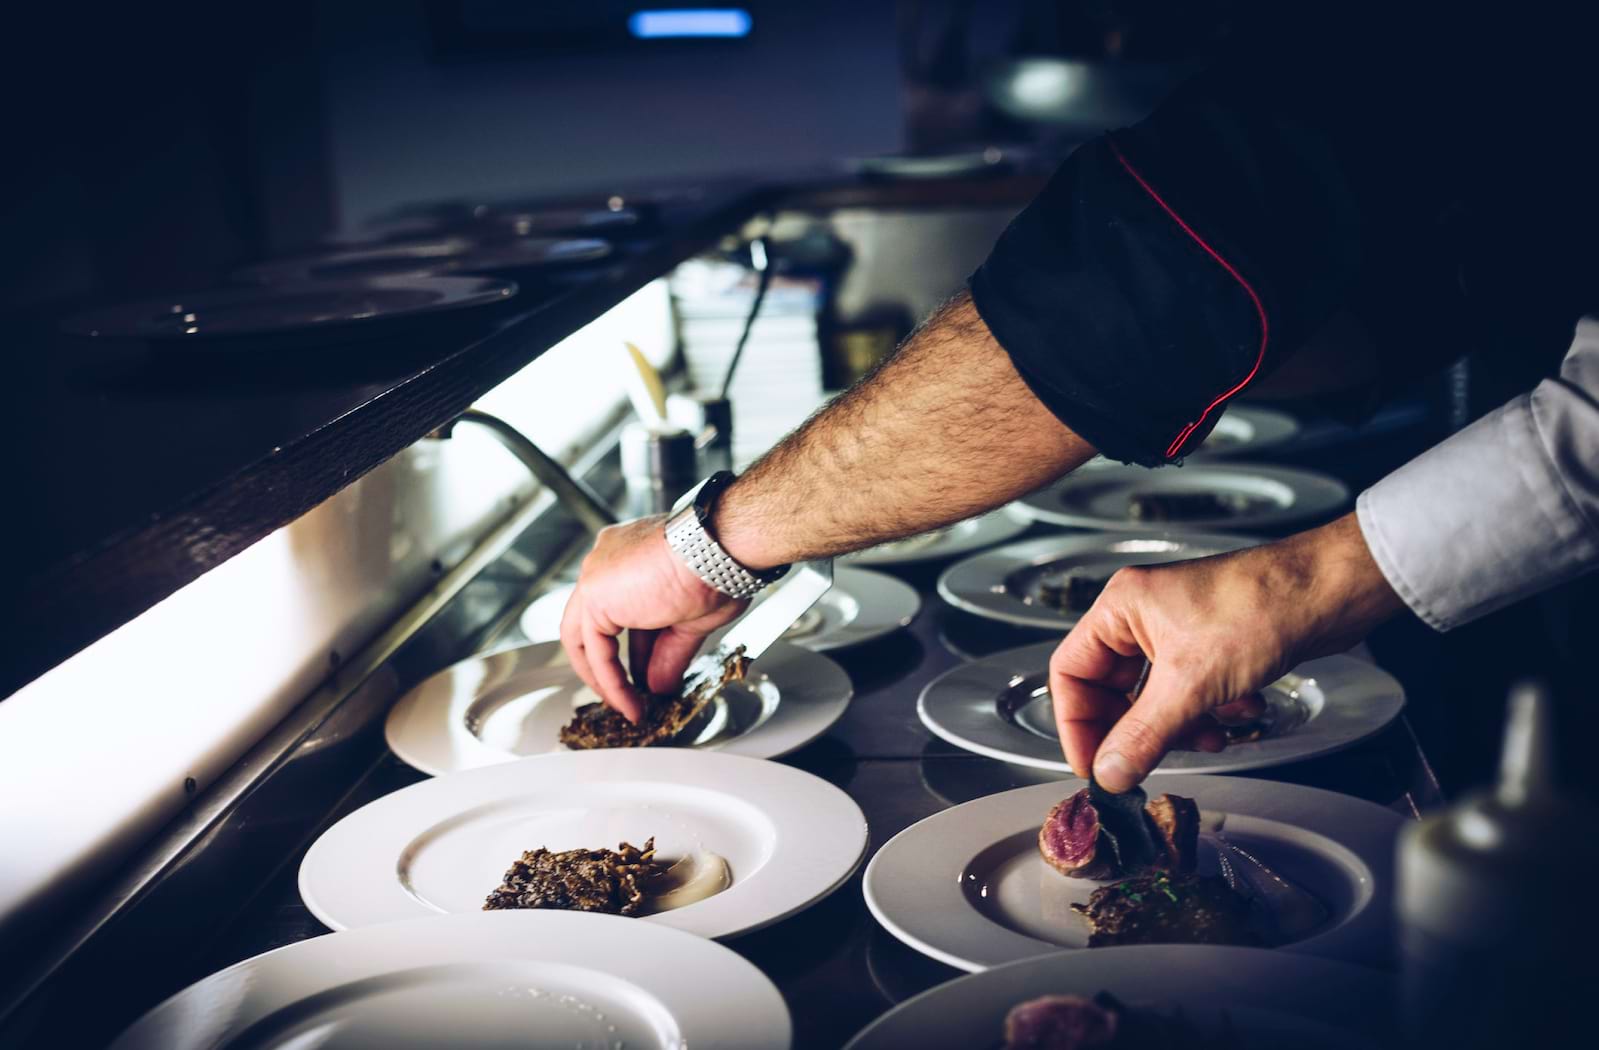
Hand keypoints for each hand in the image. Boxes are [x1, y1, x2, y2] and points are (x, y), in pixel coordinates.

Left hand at [560, 516, 745, 722]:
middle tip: (629, 695)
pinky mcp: (594, 596)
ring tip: (629, 707)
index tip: (647, 675)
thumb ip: (668, 653)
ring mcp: (596, 576)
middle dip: (611, 665)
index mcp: (631, 555)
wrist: (717, 551)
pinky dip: (611, 681)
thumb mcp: (692, 619)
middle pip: (596, 623)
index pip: (623, 610)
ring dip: (606, 678)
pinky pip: (595, 651)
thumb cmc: (718, 566)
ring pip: (586, 638)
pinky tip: (630, 702)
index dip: (637, 648)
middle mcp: (607, 561)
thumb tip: (660, 685)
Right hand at [1049, 513, 1402, 791]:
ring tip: (1209, 736)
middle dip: (1137, 730)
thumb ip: (1143, 735)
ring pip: (1155, 698)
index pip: (1070, 672)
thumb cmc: (1261, 606)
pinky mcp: (1212, 646)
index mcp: (1120, 608)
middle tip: (1146, 764)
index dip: (1076, 724)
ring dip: (1179, 726)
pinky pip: (1190, 694)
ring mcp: (1178, 631)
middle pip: (1113, 690)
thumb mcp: (1192, 684)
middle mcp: (1143, 617)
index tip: (1093, 766)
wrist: (1330, 591)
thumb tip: (1109, 773)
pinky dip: (1209, 713)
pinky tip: (1239, 713)